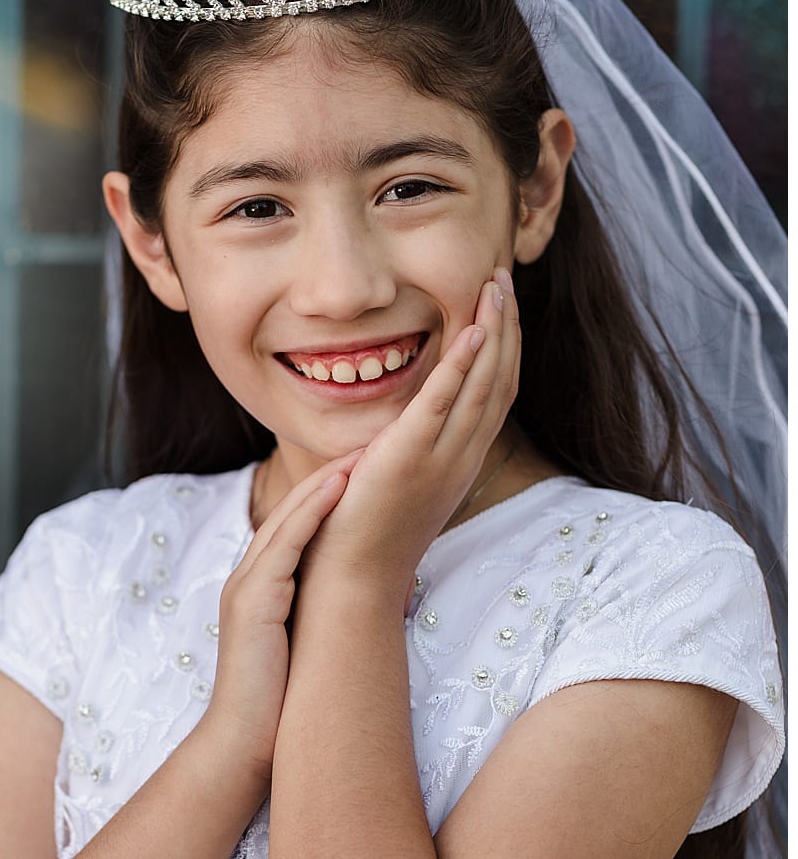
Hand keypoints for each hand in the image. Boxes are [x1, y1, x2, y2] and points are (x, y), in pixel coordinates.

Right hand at [203, 446, 365, 774]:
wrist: (245, 746)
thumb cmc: (279, 707)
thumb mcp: (305, 648)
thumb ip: (322, 618)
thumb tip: (370, 606)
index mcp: (259, 590)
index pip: (294, 529)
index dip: (328, 495)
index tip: (367, 470)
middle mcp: (247, 581)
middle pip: (289, 513)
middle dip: (329, 476)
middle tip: (369, 444)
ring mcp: (245, 588)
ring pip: (286, 520)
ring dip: (324, 483)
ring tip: (361, 454)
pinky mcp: (253, 601)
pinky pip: (284, 544)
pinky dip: (312, 512)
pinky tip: (340, 487)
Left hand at [299, 268, 521, 608]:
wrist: (351, 580)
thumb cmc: (360, 535)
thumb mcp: (393, 482)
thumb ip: (404, 450)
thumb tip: (398, 426)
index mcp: (459, 462)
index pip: (495, 393)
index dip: (504, 347)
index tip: (500, 305)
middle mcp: (461, 458)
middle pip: (500, 380)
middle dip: (507, 326)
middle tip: (504, 278)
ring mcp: (440, 459)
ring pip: (483, 384)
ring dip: (494, 331)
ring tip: (495, 285)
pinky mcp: (408, 458)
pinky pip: (445, 403)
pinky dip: (463, 364)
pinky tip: (474, 329)